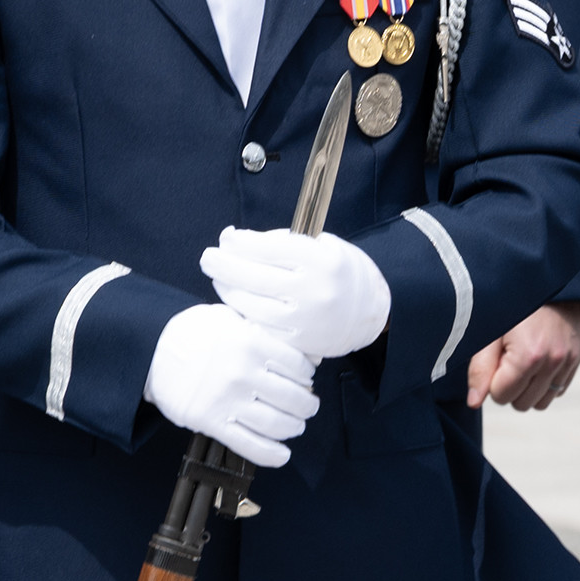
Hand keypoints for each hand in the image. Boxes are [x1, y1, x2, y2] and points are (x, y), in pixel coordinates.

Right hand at [146, 305, 319, 467]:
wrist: (152, 349)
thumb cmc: (195, 332)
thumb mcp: (232, 318)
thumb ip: (266, 332)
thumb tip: (304, 351)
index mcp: (251, 343)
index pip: (298, 367)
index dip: (307, 376)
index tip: (306, 379)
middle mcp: (243, 373)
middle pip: (294, 398)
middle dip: (307, 405)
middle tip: (307, 406)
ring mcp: (228, 400)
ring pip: (277, 424)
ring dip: (293, 428)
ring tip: (295, 425)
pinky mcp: (211, 423)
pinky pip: (250, 445)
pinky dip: (272, 455)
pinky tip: (282, 454)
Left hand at [201, 228, 391, 359]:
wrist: (370, 312)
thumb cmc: (341, 271)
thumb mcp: (324, 245)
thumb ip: (284, 243)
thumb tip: (237, 241)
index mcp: (322, 261)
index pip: (268, 249)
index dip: (241, 243)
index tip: (227, 238)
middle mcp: (314, 291)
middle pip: (254, 277)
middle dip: (225, 265)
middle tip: (209, 258)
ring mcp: (305, 320)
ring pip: (252, 304)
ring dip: (228, 289)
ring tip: (219, 278)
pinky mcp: (299, 342)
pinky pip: (260, 327)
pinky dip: (243, 313)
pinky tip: (235, 301)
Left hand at [469, 303, 579, 410]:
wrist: (547, 279)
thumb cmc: (510, 304)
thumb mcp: (488, 332)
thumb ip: (480, 369)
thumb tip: (475, 403)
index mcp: (528, 355)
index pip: (501, 396)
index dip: (492, 380)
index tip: (494, 359)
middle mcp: (553, 361)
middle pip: (522, 404)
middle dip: (510, 387)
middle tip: (506, 360)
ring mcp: (569, 360)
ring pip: (542, 402)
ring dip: (528, 389)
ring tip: (522, 364)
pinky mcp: (578, 356)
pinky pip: (559, 390)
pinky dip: (546, 382)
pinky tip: (538, 361)